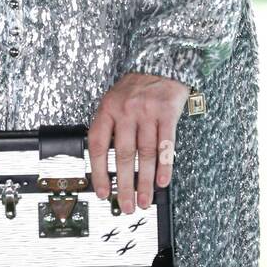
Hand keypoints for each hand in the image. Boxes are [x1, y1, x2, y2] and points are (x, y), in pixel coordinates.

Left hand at [88, 73, 190, 214]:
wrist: (162, 61)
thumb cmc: (137, 86)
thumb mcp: (115, 99)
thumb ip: (111, 127)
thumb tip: (107, 164)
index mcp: (108, 108)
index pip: (99, 146)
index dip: (99, 172)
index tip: (103, 192)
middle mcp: (126, 110)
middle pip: (124, 155)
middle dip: (125, 185)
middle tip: (126, 205)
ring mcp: (147, 111)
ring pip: (145, 154)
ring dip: (145, 182)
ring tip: (144, 200)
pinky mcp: (167, 112)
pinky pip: (165, 144)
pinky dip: (164, 166)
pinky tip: (162, 181)